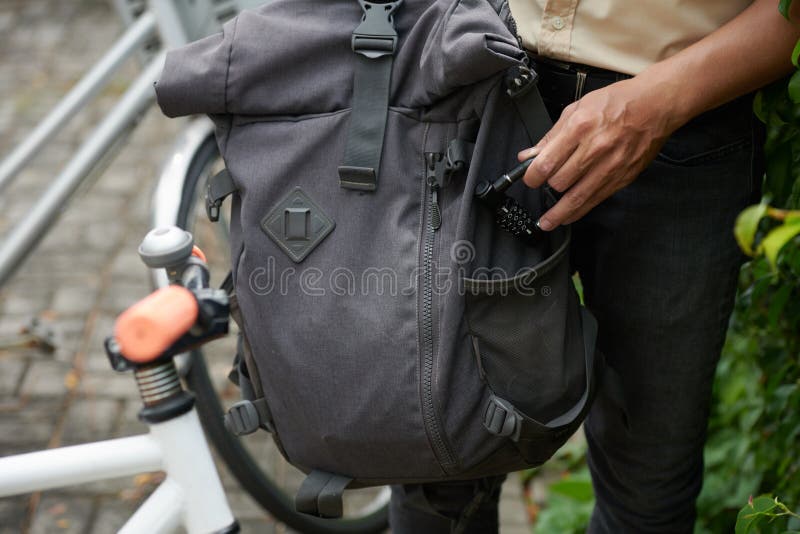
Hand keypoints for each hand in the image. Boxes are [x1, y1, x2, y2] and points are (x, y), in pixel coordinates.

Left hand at [519, 76, 682, 229]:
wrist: (656, 106)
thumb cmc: (618, 103)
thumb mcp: (577, 108)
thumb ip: (552, 135)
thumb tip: (530, 155)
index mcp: (580, 127)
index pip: (547, 162)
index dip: (532, 176)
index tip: (528, 180)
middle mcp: (595, 149)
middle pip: (560, 182)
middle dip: (546, 187)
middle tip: (542, 187)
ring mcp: (610, 166)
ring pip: (577, 198)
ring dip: (558, 213)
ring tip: (547, 222)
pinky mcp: (622, 178)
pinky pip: (595, 200)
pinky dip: (579, 211)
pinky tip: (569, 216)